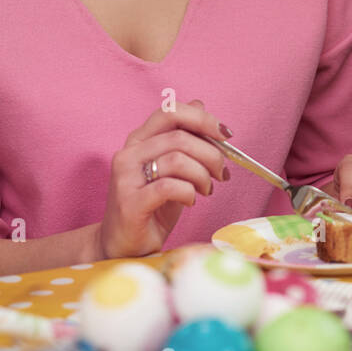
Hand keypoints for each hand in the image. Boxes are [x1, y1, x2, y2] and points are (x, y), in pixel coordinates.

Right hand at [97, 99, 230, 259]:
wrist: (125, 246)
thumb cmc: (153, 206)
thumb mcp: (173, 170)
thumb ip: (184, 139)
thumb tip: (200, 105)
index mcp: (139, 140)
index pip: (170, 112)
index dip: (202, 119)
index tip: (226, 135)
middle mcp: (128, 154)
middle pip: (180, 137)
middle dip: (211, 154)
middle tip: (222, 173)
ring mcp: (125, 178)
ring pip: (177, 160)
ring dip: (203, 175)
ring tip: (207, 190)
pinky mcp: (129, 202)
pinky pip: (170, 187)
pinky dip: (189, 193)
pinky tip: (190, 201)